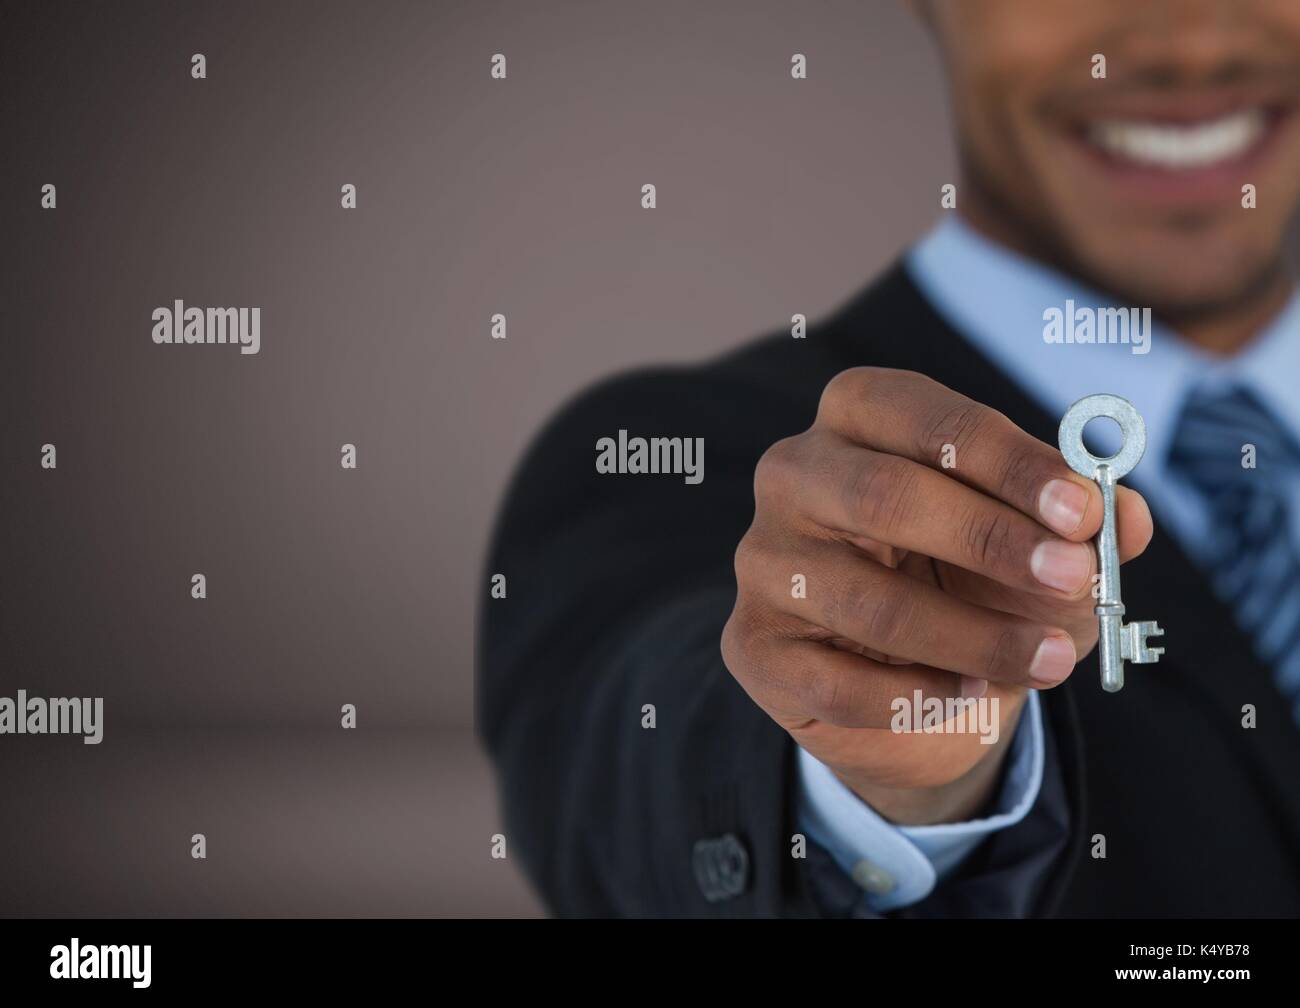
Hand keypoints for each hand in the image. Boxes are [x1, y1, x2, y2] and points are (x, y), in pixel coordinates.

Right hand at [720, 368, 1152, 822]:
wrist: (914, 684)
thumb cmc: (973, 582)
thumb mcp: (1040, 545)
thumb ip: (1084, 525)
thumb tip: (1127, 517)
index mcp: (858, 417)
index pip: (924, 417)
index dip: (1008, 462)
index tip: (1082, 512)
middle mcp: (793, 474)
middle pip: (884, 496)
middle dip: (991, 540)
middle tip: (1074, 581)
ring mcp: (762, 560)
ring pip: (867, 601)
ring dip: (974, 636)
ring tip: (1052, 659)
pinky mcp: (754, 644)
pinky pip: (837, 680)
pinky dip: (918, 695)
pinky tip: (970, 692)